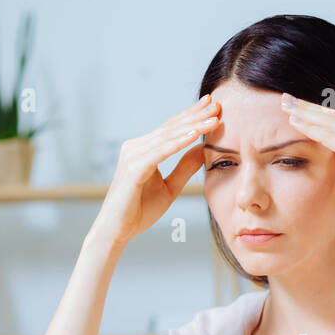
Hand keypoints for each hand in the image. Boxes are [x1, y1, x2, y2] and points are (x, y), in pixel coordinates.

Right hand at [88, 95, 218, 251]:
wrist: (118, 231)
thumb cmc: (139, 211)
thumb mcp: (170, 187)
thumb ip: (184, 167)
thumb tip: (202, 149)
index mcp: (144, 150)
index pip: (172, 129)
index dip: (192, 116)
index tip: (213, 106)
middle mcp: (136, 147)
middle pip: (171, 127)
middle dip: (195, 115)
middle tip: (216, 103)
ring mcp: (133, 155)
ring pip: (168, 136)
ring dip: (192, 126)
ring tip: (213, 118)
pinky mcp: (134, 168)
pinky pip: (160, 152)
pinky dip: (178, 143)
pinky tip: (194, 134)